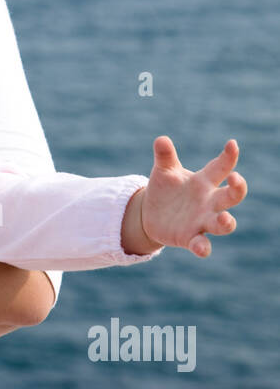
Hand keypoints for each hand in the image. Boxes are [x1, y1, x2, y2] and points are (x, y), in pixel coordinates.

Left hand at [137, 136, 246, 257]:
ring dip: (226, 223)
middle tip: (236, 179)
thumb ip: (165, 156)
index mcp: (204, 182)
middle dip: (238, 189)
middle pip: (231, 197)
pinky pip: (201, 244)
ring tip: (224, 219)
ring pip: (223, 224)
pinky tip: (202, 249)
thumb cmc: (166, 188)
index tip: (232, 144)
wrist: (151, 213)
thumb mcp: (164, 171)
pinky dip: (203, 247)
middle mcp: (208, 202)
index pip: (221, 168)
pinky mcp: (190, 238)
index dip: (228, 157)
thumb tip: (161, 139)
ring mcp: (202, 221)